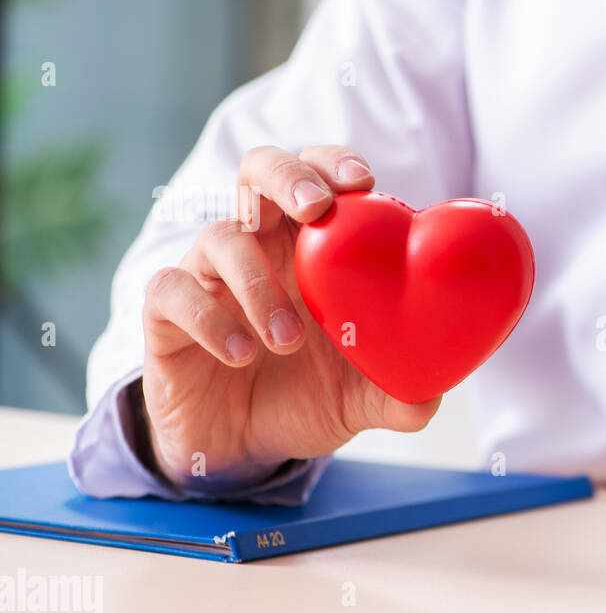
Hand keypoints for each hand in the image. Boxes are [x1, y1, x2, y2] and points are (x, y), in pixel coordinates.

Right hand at [141, 146, 439, 488]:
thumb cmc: (308, 397)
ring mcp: (209, 275)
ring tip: (289, 339)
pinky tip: (242, 354)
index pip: (318, 177)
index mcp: (310, 246)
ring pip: (220, 237)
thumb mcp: (363, 401)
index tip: (362, 182)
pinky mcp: (166, 314)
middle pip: (258, 169)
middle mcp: (258, 245)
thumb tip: (431, 398)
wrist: (243, 448)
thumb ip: (400, 396)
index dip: (334, 164)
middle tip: (317, 209)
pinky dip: (210, 318)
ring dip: (258, 281)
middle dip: (288, 176)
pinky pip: (173, 291)